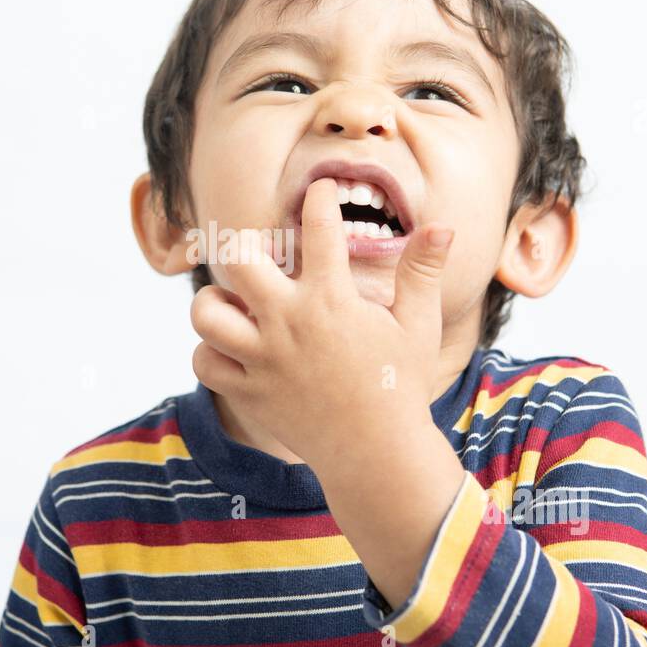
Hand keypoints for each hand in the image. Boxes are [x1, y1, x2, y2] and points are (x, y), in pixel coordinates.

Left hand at [189, 177, 455, 466]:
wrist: (377, 454)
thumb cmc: (400, 385)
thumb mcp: (417, 325)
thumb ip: (422, 272)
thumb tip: (441, 226)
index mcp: (332, 301)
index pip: (318, 228)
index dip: (320, 198)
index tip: (321, 192)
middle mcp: (290, 324)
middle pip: (237, 259)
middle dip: (242, 246)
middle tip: (258, 258)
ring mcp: (263, 360)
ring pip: (206, 314)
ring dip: (214, 303)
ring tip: (235, 305)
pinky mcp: (248, 393)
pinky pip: (205, 362)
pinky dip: (211, 352)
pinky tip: (233, 349)